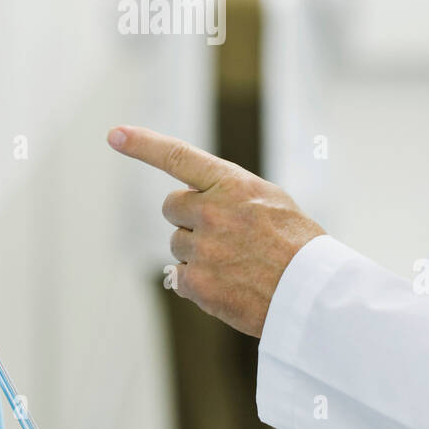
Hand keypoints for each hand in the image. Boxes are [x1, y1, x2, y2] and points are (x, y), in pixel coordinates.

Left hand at [106, 125, 325, 336]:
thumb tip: (194, 201)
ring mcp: (202, 247)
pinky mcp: (196, 282)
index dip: (142, 144)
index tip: (115, 134)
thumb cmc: (298, 246)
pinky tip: (228, 285)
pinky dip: (197, 284)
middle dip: (189, 218)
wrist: (313, 294)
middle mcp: (211, 210)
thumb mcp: (271, 201)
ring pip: (178, 244)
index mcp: (231, 183)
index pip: (177, 156)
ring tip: (236, 264)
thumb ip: (230, 193)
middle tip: (223, 235)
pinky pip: (179, 277)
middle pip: (172, 207)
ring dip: (197, 253)